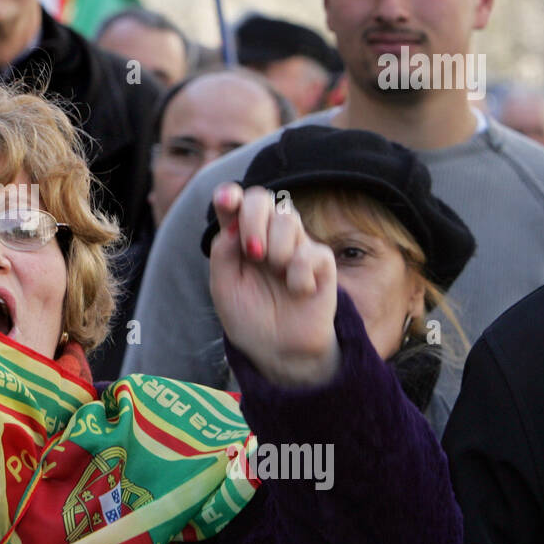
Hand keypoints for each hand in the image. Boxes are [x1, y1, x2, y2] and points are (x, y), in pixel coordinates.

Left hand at [209, 184, 339, 387]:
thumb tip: (233, 221)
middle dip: (254, 219)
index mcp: (238, 237)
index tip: (227, 200)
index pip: (234, 203)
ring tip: (275, 275)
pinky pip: (311, 251)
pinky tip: (297, 290)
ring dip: (276, 249)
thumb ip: (222, 253)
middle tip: (253, 253)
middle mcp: (266, 235)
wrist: (277, 349)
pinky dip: (299, 274)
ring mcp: (295, 245)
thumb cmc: (248, 316)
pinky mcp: (321, 261)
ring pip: (287, 218)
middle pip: (262, 198)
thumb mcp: (223, 288)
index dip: (230, 195)